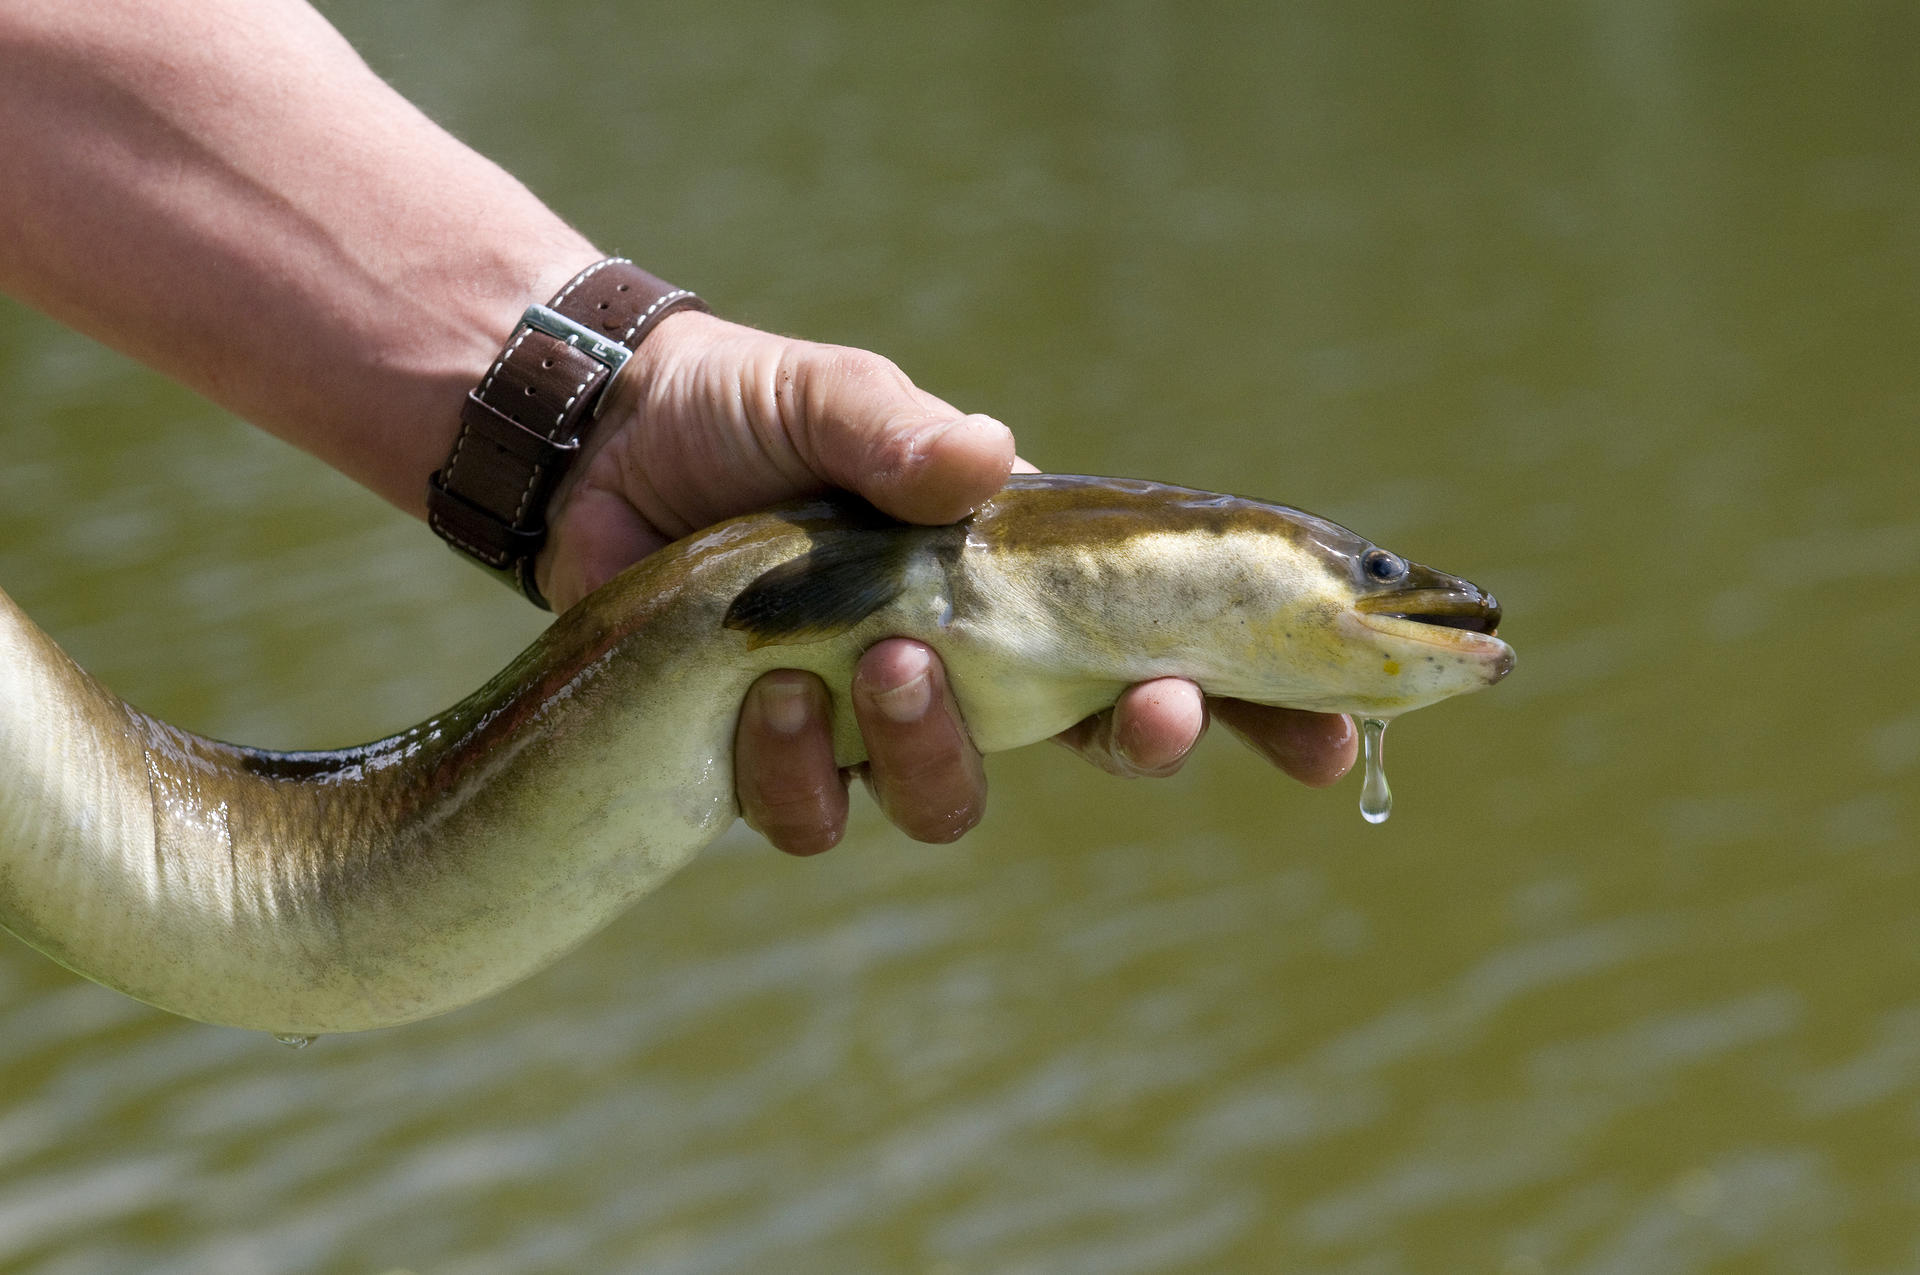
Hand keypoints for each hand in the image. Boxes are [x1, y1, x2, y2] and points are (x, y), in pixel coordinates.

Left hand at [536, 311, 1357, 853]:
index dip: (1260, 706)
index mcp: (1015, 576)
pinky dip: (804, 771)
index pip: (1165, 642)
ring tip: (882, 663)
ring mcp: (875, 719)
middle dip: (1136, 745)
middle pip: (1090, 749)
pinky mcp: (779, 757)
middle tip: (1147, 710)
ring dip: (937, 746)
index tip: (1336, 743)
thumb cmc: (744, 412)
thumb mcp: (832, 397)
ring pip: (951, 800)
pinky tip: (769, 697)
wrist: (604, 449)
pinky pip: (818, 819)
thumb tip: (989, 456)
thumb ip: (900, 427)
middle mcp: (966, 660)